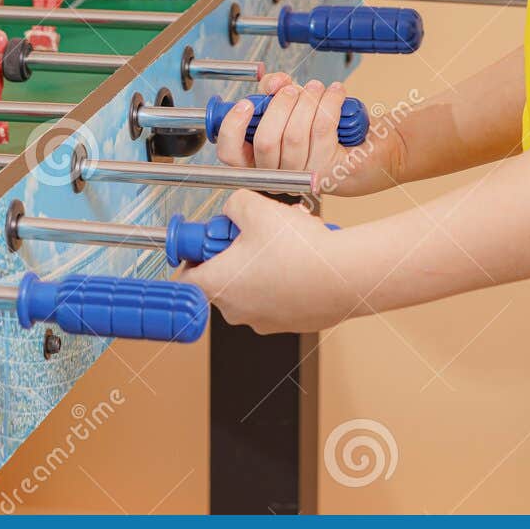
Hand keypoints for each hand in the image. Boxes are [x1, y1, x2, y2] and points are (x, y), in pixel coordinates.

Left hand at [178, 190, 355, 333]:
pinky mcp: (289, 323)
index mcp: (218, 285)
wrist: (345, 276)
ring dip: (261, 263)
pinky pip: (277, 297)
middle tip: (252, 233)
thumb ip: (233, 205)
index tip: (204, 242)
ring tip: (285, 240)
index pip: (184, 278)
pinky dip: (284, 278)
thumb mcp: (255, 208)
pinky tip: (301, 257)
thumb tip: (234, 209)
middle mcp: (236, 310)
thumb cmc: (299, 249)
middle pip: (221, 278)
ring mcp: (263, 321)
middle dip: (234, 253)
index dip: (191, 255)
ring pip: (252, 286)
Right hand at [214, 73, 393, 194]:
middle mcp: (280, 175)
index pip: (230, 154)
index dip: (233, 128)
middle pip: (265, 140)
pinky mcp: (331, 172)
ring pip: (294, 134)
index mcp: (261, 162)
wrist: (374, 145)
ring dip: (307, 101)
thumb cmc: (328, 126)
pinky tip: (336, 92)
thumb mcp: (293, 105)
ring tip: (317, 88)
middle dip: (279, 105)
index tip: (247, 104)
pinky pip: (322, 129)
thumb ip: (274, 90)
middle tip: (293, 89)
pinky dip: (329, 102)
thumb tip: (274, 82)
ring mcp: (304, 177)